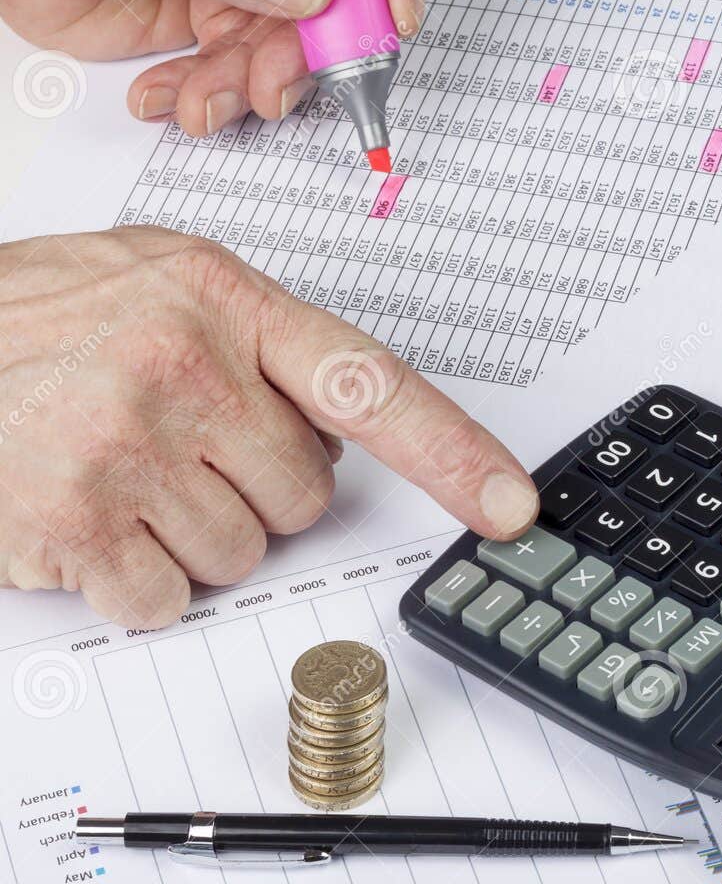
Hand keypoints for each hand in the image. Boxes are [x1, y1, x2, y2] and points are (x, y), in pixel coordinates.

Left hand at [0, 0, 424, 135]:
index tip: (394, 25)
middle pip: (325, 17)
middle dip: (299, 61)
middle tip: (270, 88)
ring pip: (274, 57)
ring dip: (240, 92)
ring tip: (201, 102)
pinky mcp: (192, 33)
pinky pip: (223, 79)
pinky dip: (200, 100)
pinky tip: (168, 97)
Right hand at [0, 227, 538, 626]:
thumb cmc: (27, 322)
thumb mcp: (150, 284)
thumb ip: (256, 343)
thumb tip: (343, 427)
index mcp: (219, 298)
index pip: (370, 384)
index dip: (453, 454)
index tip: (512, 507)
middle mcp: (182, 365)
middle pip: (305, 495)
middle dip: (253, 491)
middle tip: (171, 447)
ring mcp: (127, 446)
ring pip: (242, 556)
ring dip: (189, 537)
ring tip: (115, 473)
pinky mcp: (75, 524)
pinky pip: (168, 600)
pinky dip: (132, 583)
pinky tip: (84, 520)